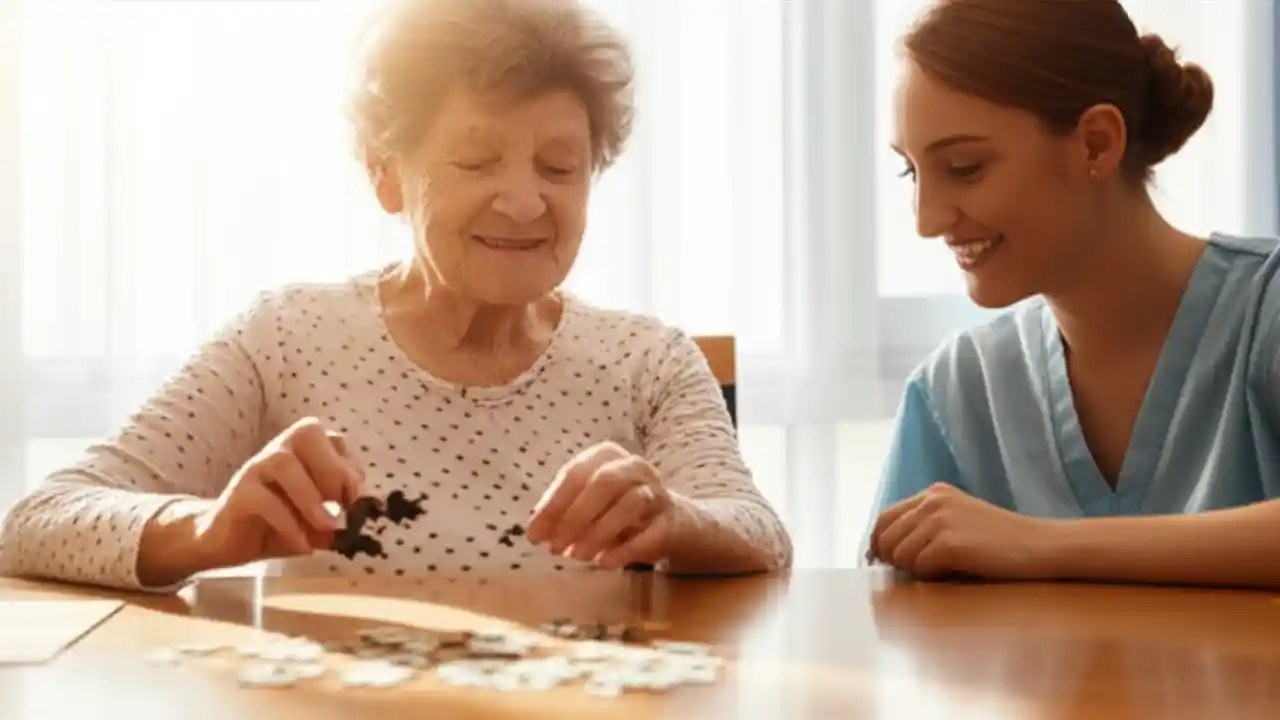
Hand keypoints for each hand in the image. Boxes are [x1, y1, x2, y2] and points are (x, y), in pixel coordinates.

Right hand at [193, 416, 363, 568]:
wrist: (225, 542)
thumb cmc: (276, 524)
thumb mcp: (313, 522)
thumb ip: (335, 517)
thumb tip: (356, 525)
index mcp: (301, 451)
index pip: (333, 439)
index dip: (350, 467)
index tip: (354, 500)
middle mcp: (279, 451)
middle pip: (308, 433)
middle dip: (332, 469)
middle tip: (340, 506)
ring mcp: (255, 470)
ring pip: (284, 463)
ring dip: (311, 498)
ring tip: (326, 527)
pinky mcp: (238, 495)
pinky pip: (264, 501)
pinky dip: (289, 524)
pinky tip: (302, 545)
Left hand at [526, 442, 684, 569]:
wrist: (673, 523)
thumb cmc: (619, 508)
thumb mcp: (589, 502)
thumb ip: (563, 511)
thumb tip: (535, 531)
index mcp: (607, 456)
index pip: (576, 474)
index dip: (553, 505)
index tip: (535, 535)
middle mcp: (635, 467)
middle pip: (604, 483)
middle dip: (575, 516)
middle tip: (554, 547)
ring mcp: (657, 492)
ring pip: (630, 504)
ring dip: (599, 532)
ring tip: (577, 556)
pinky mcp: (672, 521)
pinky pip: (651, 533)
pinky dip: (626, 549)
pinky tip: (605, 563)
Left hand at [869, 483, 1058, 580]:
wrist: (1042, 546)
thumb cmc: (1001, 544)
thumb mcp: (958, 522)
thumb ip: (924, 527)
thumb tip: (880, 552)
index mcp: (933, 493)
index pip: (884, 519)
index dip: (879, 545)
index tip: (884, 565)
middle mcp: (932, 501)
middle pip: (886, 539)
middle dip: (897, 562)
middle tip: (922, 572)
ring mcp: (940, 519)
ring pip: (900, 556)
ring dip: (917, 571)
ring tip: (946, 570)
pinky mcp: (950, 542)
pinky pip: (920, 569)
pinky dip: (933, 578)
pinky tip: (956, 572)